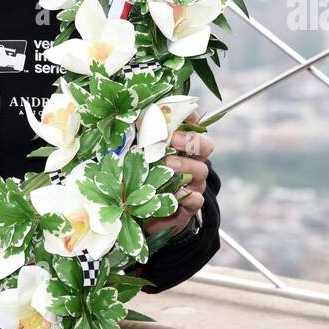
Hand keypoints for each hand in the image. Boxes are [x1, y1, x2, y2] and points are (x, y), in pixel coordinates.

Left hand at [142, 124, 214, 238]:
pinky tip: (173, 195)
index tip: (182, 113)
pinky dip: (186, 196)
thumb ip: (135, 139)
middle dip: (191, 140)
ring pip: (201, 170)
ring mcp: (193, 184)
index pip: (192, 127)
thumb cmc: (141, 179)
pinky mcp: (189, 205)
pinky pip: (195, 199)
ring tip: (167, 165)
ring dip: (185, 165)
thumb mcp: (136, 156)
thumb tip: (124, 120)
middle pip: (204, 146)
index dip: (191, 118)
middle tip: (174, 139)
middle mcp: (191, 162)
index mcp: (179, 147)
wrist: (145, 215)